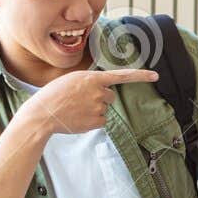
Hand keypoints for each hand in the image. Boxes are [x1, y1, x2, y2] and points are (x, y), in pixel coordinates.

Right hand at [23, 66, 159, 134]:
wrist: (42, 114)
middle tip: (80, 101)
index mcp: (92, 78)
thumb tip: (103, 91)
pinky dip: (92, 121)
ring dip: (93, 110)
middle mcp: (98, 92)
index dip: (141, 75)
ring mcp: (99, 107)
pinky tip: (78, 118)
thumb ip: (89, 82)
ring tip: (75, 109)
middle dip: (99, 99)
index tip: (156, 75)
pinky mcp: (97, 121)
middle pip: (110, 96)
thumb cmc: (53, 95)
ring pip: (104, 109)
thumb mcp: (71, 80)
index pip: (122, 75)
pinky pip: (101, 121)